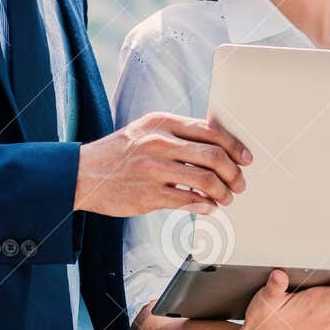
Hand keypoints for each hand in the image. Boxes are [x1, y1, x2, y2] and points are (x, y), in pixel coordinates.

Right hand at [73, 111, 250, 215]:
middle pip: (213, 156)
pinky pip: (188, 201)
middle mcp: (159, 143)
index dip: (234, 146)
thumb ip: (179, 134)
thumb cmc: (120, 152)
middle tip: (240, 184)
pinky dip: (205, 205)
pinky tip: (208, 207)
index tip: (246, 158)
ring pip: (205, 180)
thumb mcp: (147, 130)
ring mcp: (153, 169)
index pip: (210, 131)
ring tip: (225, 198)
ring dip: (222, 192)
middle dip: (234, 173)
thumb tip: (216, 145)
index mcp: (162, 122)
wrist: (83, 173)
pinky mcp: (148, 195)